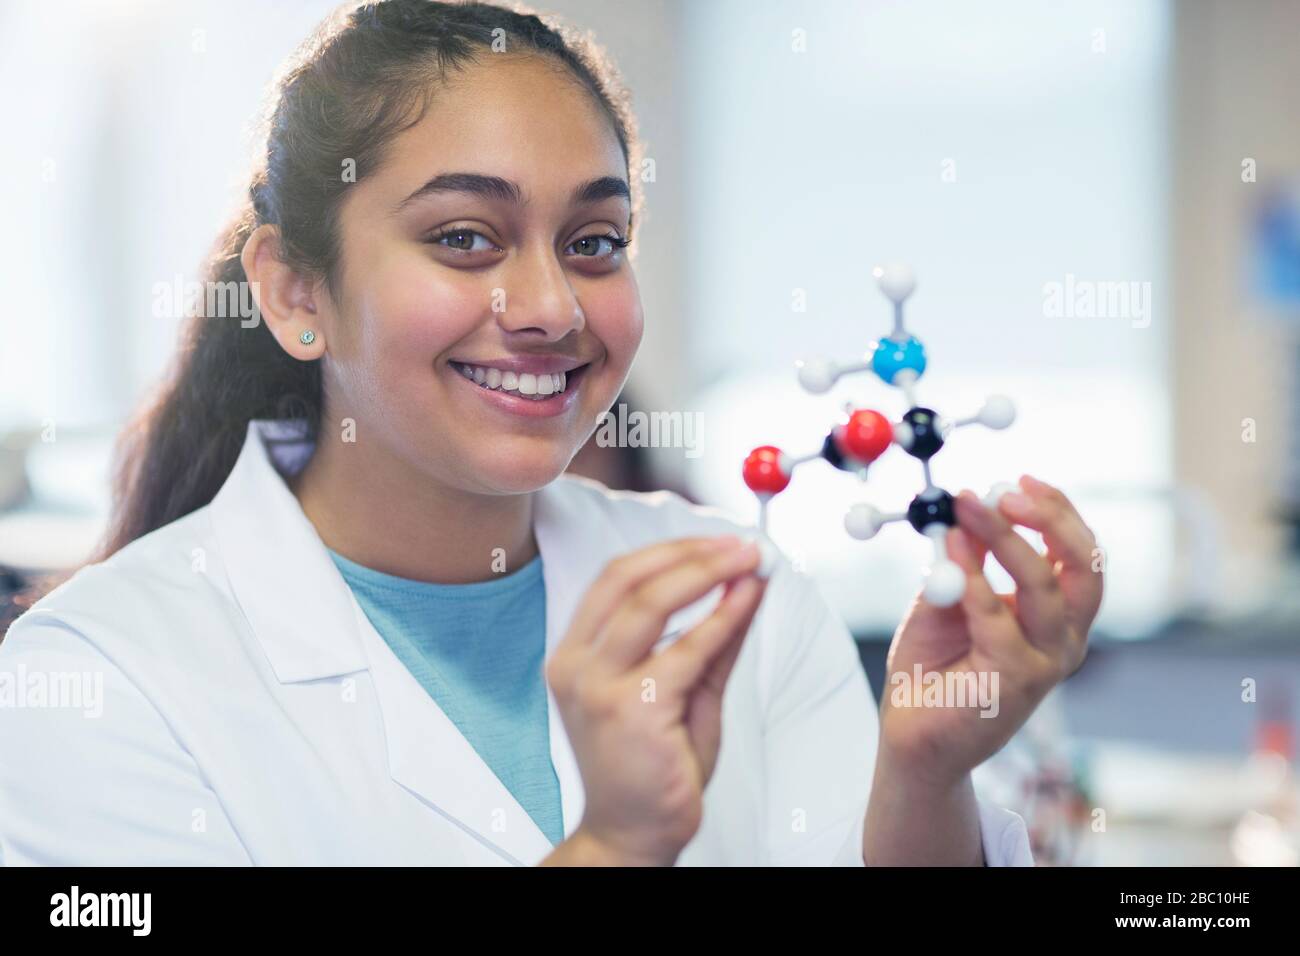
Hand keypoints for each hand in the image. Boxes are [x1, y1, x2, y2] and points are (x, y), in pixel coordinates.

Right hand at [541, 536, 766, 865]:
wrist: (633, 835)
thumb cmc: (653, 766)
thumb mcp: (686, 690)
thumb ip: (713, 639)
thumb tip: (747, 584)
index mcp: (576, 655)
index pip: (615, 579)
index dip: (668, 550)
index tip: (716, 541)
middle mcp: (576, 665)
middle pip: (629, 580)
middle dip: (691, 552)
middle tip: (741, 545)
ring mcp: (597, 687)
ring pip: (650, 603)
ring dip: (706, 571)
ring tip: (747, 560)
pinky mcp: (631, 709)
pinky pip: (685, 650)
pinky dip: (721, 619)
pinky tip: (746, 601)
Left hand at [879, 475, 1101, 790]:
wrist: (914, 737)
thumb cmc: (933, 668)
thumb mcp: (948, 598)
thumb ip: (961, 560)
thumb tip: (965, 508)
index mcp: (1056, 617)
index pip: (1080, 555)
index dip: (1057, 512)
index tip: (1020, 479)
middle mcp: (1063, 640)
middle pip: (1084, 568)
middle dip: (1050, 519)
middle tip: (1007, 490)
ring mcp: (1046, 662)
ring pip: (1045, 588)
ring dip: (1006, 538)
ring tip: (969, 508)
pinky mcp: (1018, 680)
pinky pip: (997, 618)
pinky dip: (974, 578)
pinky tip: (952, 550)